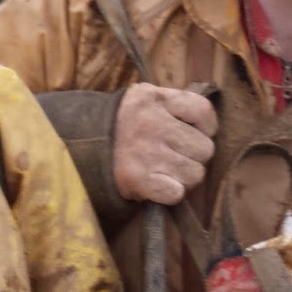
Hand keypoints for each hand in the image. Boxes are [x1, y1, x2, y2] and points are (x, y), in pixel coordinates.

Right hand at [112, 83, 215, 204]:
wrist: (83, 145)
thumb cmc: (123, 123)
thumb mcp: (145, 98)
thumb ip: (174, 103)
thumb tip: (209, 125)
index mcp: (155, 99)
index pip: (203, 111)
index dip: (207, 127)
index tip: (195, 133)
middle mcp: (152, 123)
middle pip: (204, 149)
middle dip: (194, 155)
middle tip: (176, 155)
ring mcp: (146, 152)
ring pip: (195, 173)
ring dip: (184, 176)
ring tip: (166, 170)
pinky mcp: (138, 179)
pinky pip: (177, 193)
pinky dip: (170, 193)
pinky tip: (158, 184)